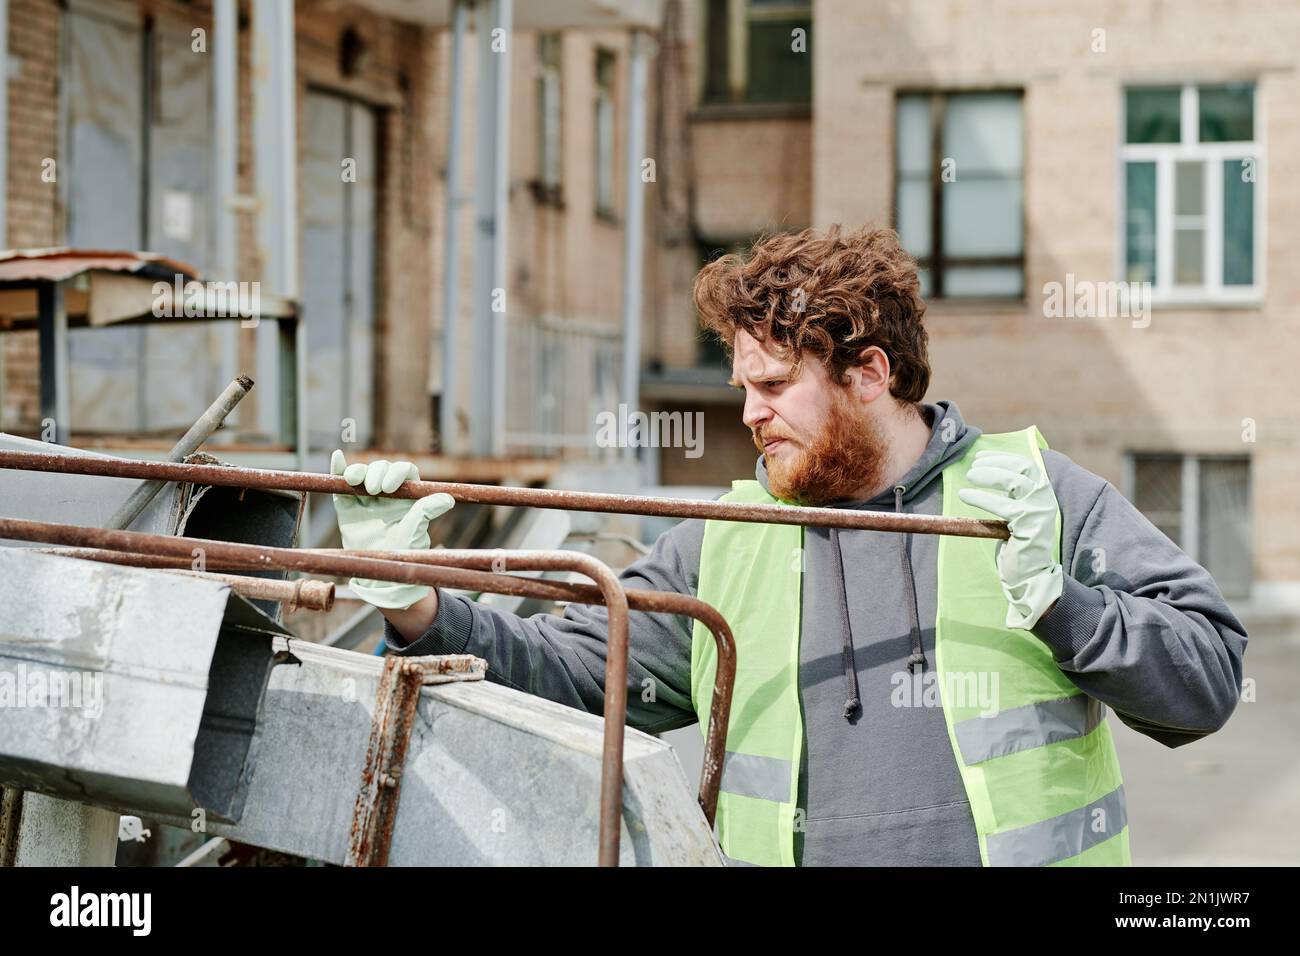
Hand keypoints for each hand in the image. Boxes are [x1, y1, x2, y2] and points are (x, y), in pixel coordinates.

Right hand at [331, 450, 455, 609]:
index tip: (390, 488)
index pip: (404, 471)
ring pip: (362, 474)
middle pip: (382, 468)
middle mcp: (387, 493)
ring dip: (357, 471)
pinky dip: (337, 470)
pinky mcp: (347, 507)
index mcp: (406, 495)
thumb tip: (448, 499)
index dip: (397, 472)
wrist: (380, 574)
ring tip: (355, 481)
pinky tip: (337, 458)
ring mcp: (366, 499)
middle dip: (376, 472)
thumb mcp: (415, 532)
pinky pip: (341, 486)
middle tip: (375, 490)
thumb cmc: (402, 552)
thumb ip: (426, 512)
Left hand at [956, 450, 1063, 629]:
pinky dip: (983, 497)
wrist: (1029, 577)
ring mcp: (1040, 513)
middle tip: (973, 466)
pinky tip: (965, 496)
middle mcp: (1045, 501)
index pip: (1027, 465)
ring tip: (969, 476)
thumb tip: (985, 473)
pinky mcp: (1030, 528)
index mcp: (1042, 495)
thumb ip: (1010, 497)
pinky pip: (1005, 506)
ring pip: (1015, 482)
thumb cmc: (1016, 546)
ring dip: (989, 475)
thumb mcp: (1015, 516)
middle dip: (997, 462)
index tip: (980, 457)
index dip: (1003, 458)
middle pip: (1023, 469)